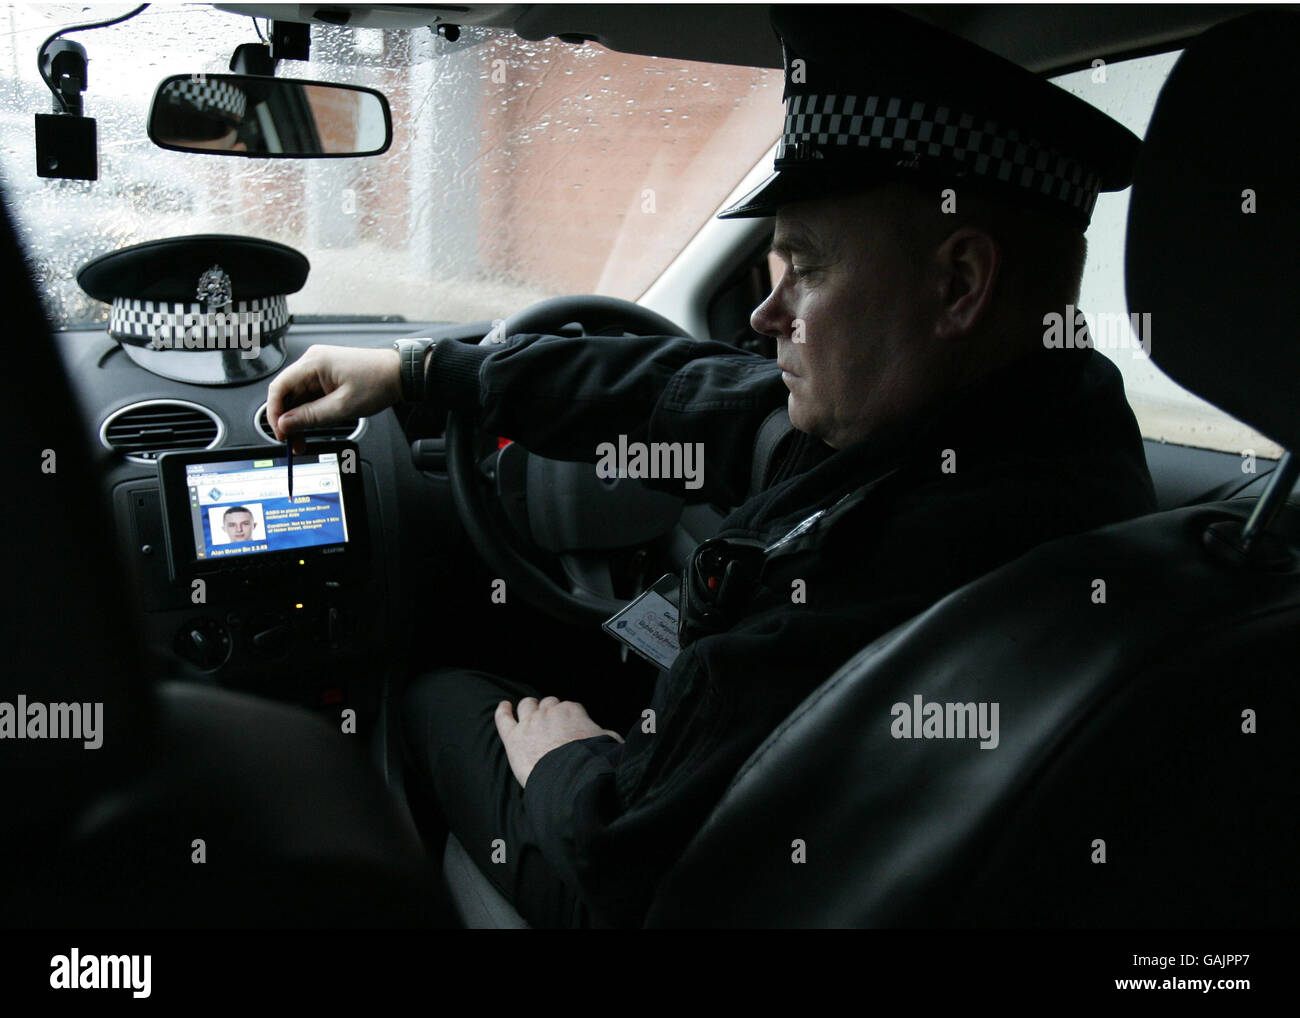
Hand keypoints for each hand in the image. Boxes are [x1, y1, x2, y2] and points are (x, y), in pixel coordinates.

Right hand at [266, 345, 402, 442]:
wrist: (399, 374)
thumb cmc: (378, 382)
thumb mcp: (342, 407)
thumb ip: (310, 417)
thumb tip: (285, 424)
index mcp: (313, 362)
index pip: (278, 387)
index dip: (274, 413)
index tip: (280, 432)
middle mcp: (312, 362)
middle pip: (287, 394)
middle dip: (287, 420)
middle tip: (292, 442)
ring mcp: (319, 368)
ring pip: (298, 398)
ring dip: (298, 419)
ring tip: (303, 440)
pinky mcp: (326, 376)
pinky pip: (310, 396)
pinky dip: (309, 413)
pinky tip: (313, 427)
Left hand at [494, 696, 623, 787]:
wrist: (570, 779)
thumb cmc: (591, 762)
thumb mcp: (610, 743)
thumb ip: (606, 734)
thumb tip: (608, 735)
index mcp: (572, 710)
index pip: (569, 707)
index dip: (570, 717)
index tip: (571, 728)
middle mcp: (549, 712)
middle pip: (547, 704)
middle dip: (550, 711)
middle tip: (552, 724)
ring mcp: (529, 723)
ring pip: (526, 705)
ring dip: (529, 707)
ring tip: (529, 712)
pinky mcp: (513, 738)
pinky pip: (503, 718)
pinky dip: (502, 711)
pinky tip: (504, 706)